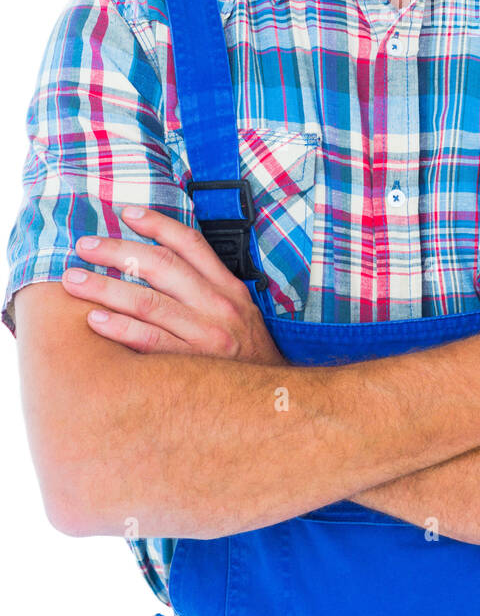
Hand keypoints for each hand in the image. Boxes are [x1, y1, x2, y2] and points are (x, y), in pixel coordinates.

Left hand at [61, 206, 283, 365]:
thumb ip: (208, 288)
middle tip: (84, 246)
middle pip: (161, 266)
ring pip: (148, 301)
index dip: (157, 223)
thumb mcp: (240, 312)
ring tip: (74, 280)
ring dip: (105, 287)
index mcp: (229, 287)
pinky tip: (95, 320)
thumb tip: (160, 264)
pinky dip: (120, 328)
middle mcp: (219, 305)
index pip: (190, 243)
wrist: (269, 402)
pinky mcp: (192, 364)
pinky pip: (149, 340)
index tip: (126, 213)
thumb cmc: (246, 356)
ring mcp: (206, 334)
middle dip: (117, 251)